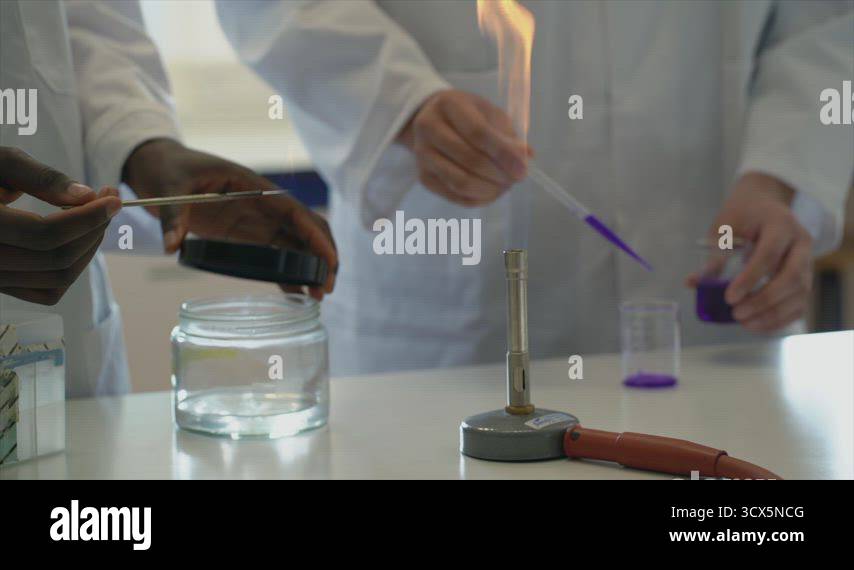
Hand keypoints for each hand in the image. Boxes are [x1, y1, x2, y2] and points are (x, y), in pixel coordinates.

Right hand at [0, 147, 120, 304]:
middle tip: (107, 201)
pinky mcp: (4, 287)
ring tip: (92, 215)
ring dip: (88, 247)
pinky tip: (76, 238)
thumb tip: (87, 196)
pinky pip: (50, 291)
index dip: (87, 217)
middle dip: (93, 229)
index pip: (45, 235)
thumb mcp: (1, 163)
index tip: (113, 197)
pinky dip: (73, 267)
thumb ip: (42, 178)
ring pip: (59, 278)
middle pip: (58, 259)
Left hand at [121, 139, 336, 299]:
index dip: (315, 236)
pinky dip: (287, 273)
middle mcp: (262, 204)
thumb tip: (172, 245)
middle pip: (305, 229)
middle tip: (325, 288)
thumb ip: (174, 216)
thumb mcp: (169, 189)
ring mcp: (256, 220)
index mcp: (251, 186)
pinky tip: (296, 294)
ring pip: (295, 244)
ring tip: (317, 297)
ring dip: (309, 267)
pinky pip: (274, 254)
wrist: (157, 167)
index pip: (294, 211)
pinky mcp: (246, 234)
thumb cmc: (168, 169)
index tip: (328, 260)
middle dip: (321, 256)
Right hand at [397, 89, 529, 206]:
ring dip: (490, 189)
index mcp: (448, 104)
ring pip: (460, 182)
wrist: (434, 120)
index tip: (523, 169)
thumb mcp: (491, 114)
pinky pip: (455, 196)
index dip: (503, 154)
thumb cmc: (469, 115)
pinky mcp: (424, 177)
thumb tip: (525, 158)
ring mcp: (422, 155)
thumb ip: (508, 135)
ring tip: (505, 185)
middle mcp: (428, 128)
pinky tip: (492, 191)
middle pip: (470, 160)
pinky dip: (479, 198)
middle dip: (499, 174)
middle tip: (516, 178)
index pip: (477, 133)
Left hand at [686, 173, 812, 332]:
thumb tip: (693, 283)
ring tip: (745, 323)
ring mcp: (808, 260)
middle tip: (737, 314)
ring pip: (800, 293)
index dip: (749, 280)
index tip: (729, 298)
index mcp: (780, 225)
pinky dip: (782, 318)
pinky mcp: (806, 275)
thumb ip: (714, 254)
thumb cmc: (742, 214)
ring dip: (774, 314)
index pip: (768, 256)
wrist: (765, 202)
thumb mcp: (724, 226)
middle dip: (764, 300)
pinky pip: (801, 302)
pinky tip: (759, 325)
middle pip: (791, 277)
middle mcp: (800, 242)